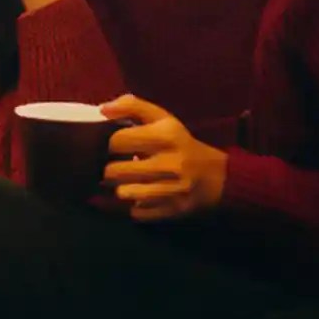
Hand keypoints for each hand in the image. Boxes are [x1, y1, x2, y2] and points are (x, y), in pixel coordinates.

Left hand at [101, 95, 227, 221]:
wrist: (216, 176)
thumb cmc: (180, 143)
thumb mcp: (162, 119)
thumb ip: (132, 106)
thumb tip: (103, 109)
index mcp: (166, 136)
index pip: (116, 141)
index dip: (108, 145)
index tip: (113, 148)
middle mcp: (169, 164)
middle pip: (114, 171)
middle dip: (110, 169)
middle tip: (114, 167)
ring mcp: (172, 191)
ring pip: (123, 193)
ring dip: (120, 188)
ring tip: (126, 182)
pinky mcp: (172, 211)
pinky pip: (136, 212)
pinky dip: (133, 206)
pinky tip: (140, 196)